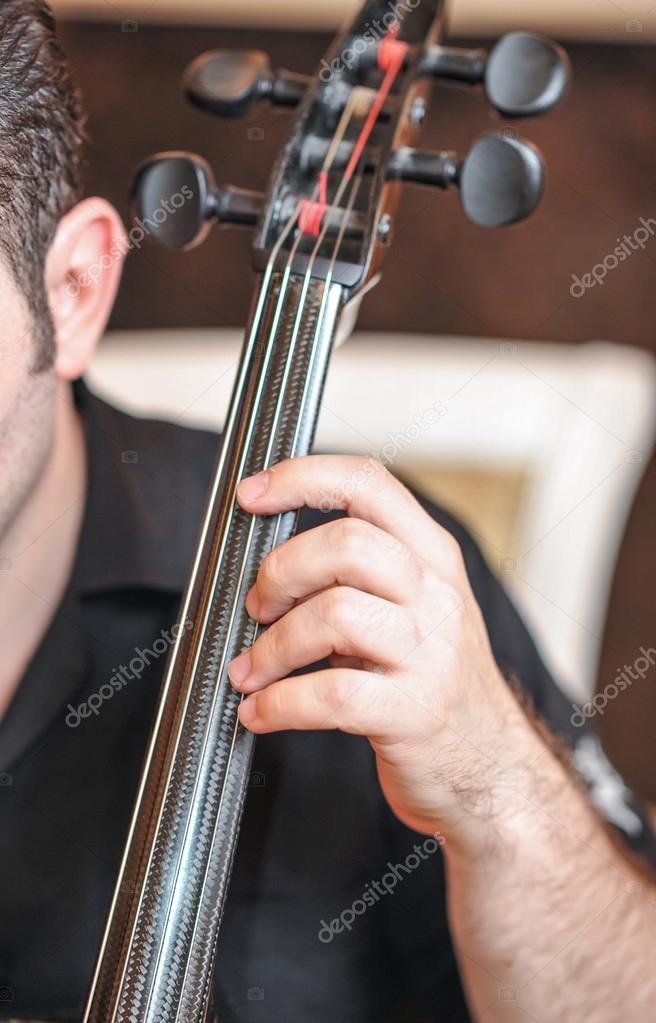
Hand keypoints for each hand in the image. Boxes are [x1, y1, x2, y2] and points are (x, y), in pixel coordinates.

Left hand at [229, 456, 535, 843]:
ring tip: (251, 671)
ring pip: (334, 614)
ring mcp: (432, 655)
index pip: (370, 484)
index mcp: (432, 557)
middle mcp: (437, 595)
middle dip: (280, 572)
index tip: (252, 494)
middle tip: (258, 608)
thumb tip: (268, 565)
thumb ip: (358, 576)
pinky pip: (330, 695)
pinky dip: (279, 704)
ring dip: (272, 646)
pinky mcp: (416, 713)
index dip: (302, 478)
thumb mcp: (414, 610)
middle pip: (346, 543)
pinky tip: (261, 713)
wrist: (493, 768)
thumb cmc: (434, 682)